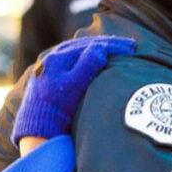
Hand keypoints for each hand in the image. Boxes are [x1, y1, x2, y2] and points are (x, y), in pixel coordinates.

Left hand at [12, 36, 134, 144]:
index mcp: (58, 58)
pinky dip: (88, 56)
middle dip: (108, 44)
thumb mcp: (74, 85)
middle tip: (129, 45)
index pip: (91, 46)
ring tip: (116, 49)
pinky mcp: (50, 75)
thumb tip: (101, 48)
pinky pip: (73, 59)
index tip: (132, 48)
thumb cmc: (58, 107)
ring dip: (98, 48)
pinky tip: (98, 58)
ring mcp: (50, 66)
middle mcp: (52, 58)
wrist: (39, 126)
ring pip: (78, 51)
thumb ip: (87, 64)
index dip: (113, 46)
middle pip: (84, 45)